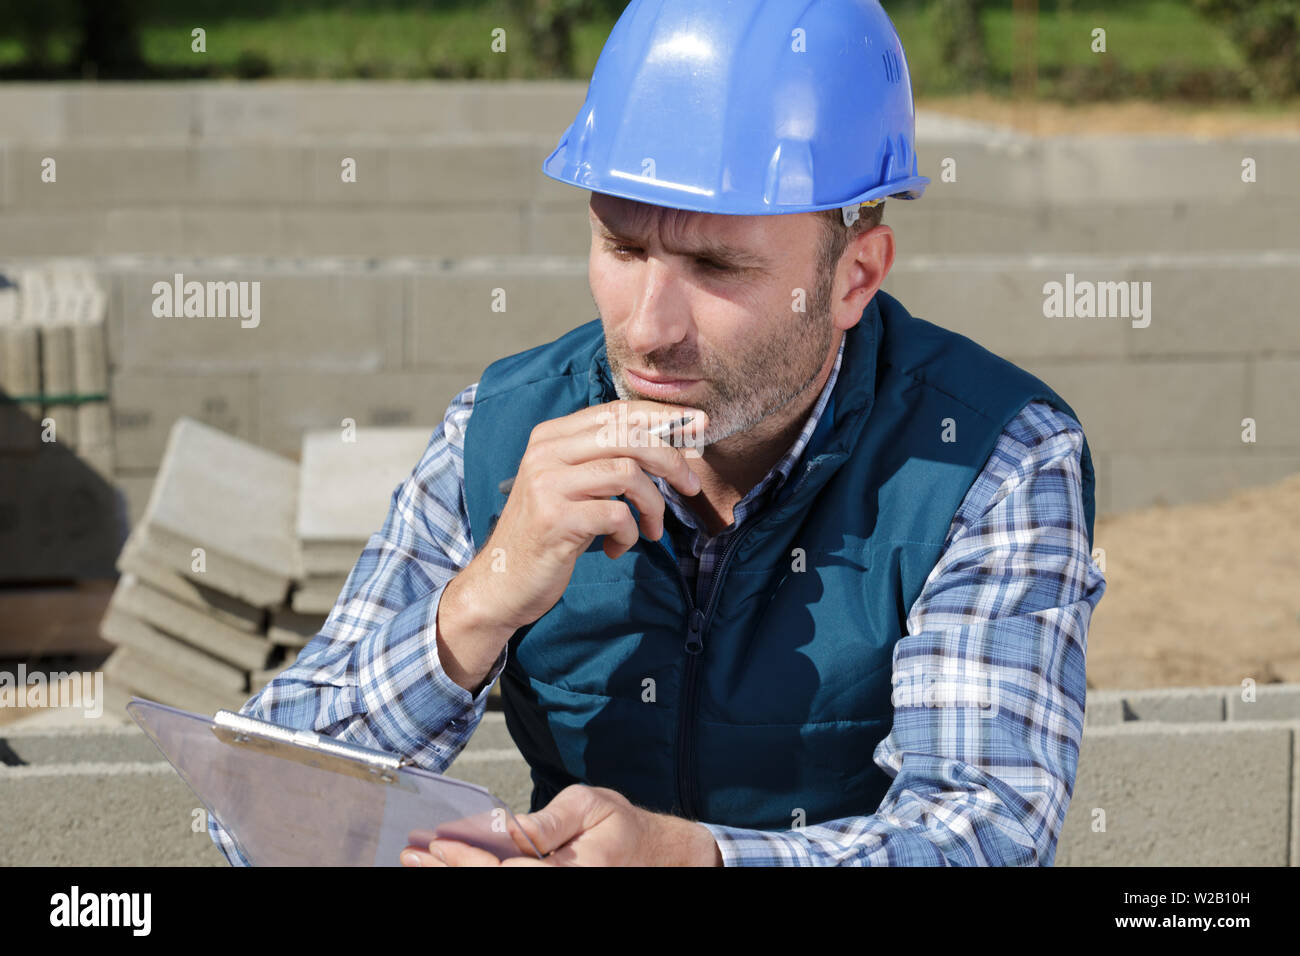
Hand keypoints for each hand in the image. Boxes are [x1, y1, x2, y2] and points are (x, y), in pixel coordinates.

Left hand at [399, 784, 722, 866]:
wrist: (654, 854)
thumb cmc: (621, 824)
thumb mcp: (589, 806)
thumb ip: (548, 823)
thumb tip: (507, 828)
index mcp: (577, 871)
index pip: (511, 871)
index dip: (470, 859)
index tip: (438, 843)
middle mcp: (565, 889)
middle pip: (497, 887)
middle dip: (451, 872)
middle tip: (413, 856)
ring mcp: (558, 894)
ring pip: (499, 892)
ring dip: (456, 879)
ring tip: (420, 864)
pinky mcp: (550, 893)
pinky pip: (510, 887)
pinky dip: (478, 877)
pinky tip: (452, 869)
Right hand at [454, 400, 707, 633]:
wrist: (501, 583)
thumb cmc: (548, 534)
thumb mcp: (573, 488)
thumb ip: (608, 461)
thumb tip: (675, 444)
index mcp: (551, 436)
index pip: (617, 411)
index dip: (664, 416)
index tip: (698, 427)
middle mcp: (545, 452)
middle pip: (627, 435)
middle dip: (671, 459)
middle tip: (691, 486)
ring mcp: (547, 484)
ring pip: (628, 473)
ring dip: (653, 505)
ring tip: (652, 529)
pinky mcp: (555, 520)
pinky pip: (617, 515)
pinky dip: (629, 535)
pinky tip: (615, 548)